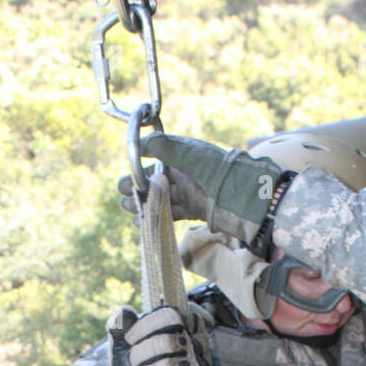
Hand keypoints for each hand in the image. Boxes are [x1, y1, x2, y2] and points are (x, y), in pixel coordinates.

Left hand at [107, 305, 207, 365]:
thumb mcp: (118, 346)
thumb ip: (117, 325)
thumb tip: (124, 313)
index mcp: (171, 327)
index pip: (168, 315)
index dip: (145, 327)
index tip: (129, 340)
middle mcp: (187, 344)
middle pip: (166, 342)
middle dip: (139, 356)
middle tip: (132, 365)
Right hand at [118, 134, 285, 248]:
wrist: (242, 196)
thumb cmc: (217, 169)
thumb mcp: (188, 152)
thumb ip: (162, 146)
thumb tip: (137, 144)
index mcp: (183, 155)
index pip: (155, 159)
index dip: (139, 168)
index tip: (125, 178)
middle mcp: (185, 173)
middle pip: (155, 181)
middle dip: (138, 188)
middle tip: (124, 196)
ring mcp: (189, 192)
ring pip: (160, 198)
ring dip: (144, 204)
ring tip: (130, 208)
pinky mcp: (193, 209)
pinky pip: (170, 213)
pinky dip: (156, 217)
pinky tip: (143, 222)